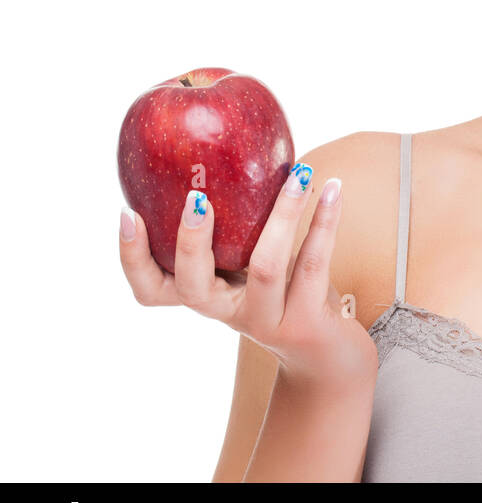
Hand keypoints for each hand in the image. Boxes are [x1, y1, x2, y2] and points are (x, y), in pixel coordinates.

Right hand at [119, 167, 377, 392]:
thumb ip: (237, 226)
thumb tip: (229, 149)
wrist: (327, 353)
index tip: (127, 213)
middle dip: (190, 242)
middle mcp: (228, 314)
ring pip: (266, 268)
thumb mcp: (251, 264)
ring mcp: (266, 322)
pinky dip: (324, 222)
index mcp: (206, 296)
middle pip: (195, 286)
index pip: (151, 289)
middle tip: (196, 199)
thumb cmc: (286, 292)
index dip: (132, 258)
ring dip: (283, 214)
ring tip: (298, 174)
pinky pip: (314, 265)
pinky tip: (333, 190)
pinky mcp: (305, 322)